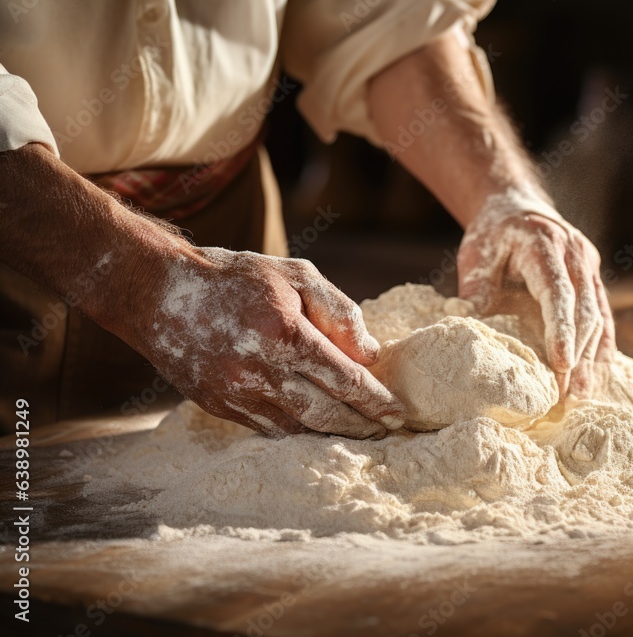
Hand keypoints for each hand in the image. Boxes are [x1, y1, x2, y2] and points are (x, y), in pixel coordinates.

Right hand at [123, 247, 405, 437]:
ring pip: (298, 429)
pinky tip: (317, 429)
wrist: (156, 292)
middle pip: (326, 414)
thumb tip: (371, 353)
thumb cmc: (236, 277)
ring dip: (333, 435)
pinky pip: (269, 429)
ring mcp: (237, 393)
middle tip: (386, 431)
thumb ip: (339, 311)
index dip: (376, 401)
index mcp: (285, 334)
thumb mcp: (296, 275)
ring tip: (359, 433)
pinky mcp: (219, 406)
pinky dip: (298, 433)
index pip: (346, 380)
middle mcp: (261, 370)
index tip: (398, 414)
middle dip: (362, 425)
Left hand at [457, 190, 615, 395]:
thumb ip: (476, 292)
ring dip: (592, 356)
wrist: (514, 206)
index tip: (562, 363)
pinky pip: (602, 314)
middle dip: (580, 354)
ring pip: (599, 315)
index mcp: (544, 244)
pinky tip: (597, 373)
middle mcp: (574, 252)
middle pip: (584, 309)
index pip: (558, 292)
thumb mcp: (476, 257)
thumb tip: (477, 333)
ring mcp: (588, 264)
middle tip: (571, 393)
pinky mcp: (592, 278)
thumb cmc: (492, 235)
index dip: (561, 329)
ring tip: (582, 393)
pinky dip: (600, 345)